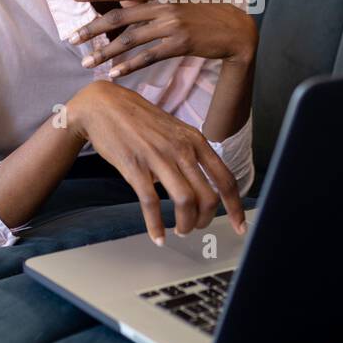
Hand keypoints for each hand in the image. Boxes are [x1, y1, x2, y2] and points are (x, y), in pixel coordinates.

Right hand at [66, 81, 246, 244]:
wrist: (104, 105)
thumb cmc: (140, 120)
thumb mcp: (175, 130)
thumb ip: (192, 153)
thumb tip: (205, 183)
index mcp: (196, 140)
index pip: (226, 179)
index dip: (235, 207)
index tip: (239, 225)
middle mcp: (182, 149)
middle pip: (208, 197)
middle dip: (205, 220)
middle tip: (196, 227)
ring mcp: (159, 157)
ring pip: (185, 202)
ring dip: (186, 224)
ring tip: (180, 230)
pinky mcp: (135, 167)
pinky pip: (151, 203)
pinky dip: (156, 226)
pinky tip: (158, 236)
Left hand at [68, 0, 257, 77]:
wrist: (236, 29)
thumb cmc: (205, 14)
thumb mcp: (178, 1)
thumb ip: (150, 2)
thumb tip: (122, 4)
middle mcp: (163, 6)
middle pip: (120, 16)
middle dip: (92, 28)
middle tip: (71, 38)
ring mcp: (172, 24)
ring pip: (130, 39)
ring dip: (106, 52)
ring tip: (86, 62)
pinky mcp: (180, 43)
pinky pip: (149, 56)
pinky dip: (130, 65)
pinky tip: (115, 74)